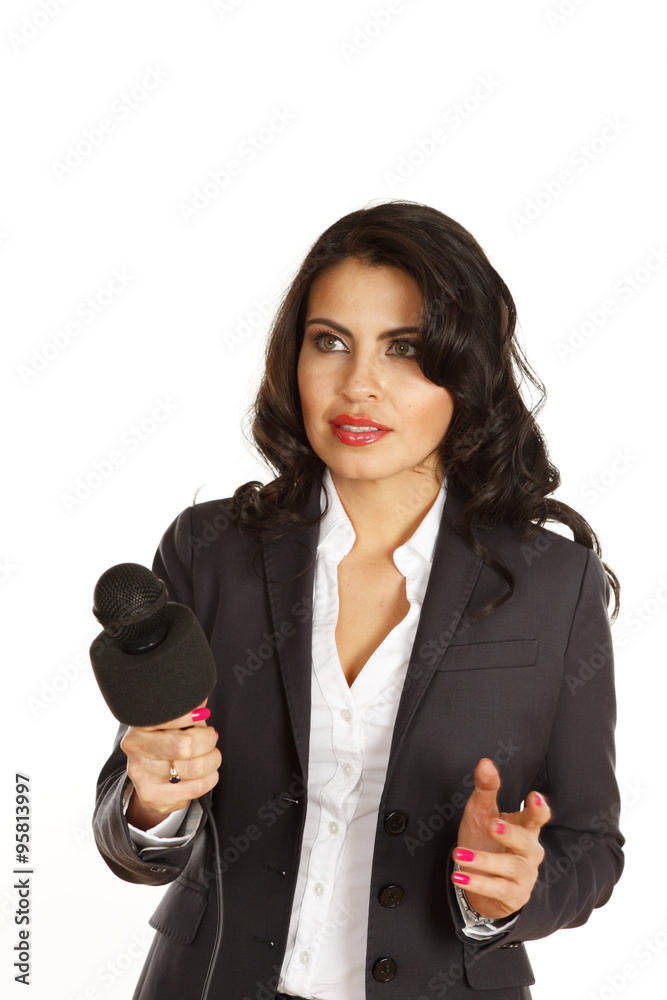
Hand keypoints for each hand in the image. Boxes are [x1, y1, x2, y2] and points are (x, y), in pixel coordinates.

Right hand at [120, 701, 220, 829]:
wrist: (151, 776)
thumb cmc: (168, 739)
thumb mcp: (174, 720)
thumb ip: (186, 710)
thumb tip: (201, 702)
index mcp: (140, 723)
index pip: (169, 717)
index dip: (191, 715)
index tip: (203, 715)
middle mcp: (135, 747)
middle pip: (185, 745)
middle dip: (208, 740)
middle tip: (212, 737)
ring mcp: (140, 773)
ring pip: (195, 767)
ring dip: (212, 760)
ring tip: (211, 756)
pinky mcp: (151, 795)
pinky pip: (196, 787)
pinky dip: (210, 779)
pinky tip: (206, 774)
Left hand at [452, 758, 550, 919]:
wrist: (483, 881)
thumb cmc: (486, 840)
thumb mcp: (482, 812)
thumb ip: (486, 789)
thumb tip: (485, 762)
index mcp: (525, 828)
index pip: (537, 817)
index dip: (538, 808)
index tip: (534, 796)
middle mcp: (530, 851)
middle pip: (525, 842)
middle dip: (510, 833)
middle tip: (492, 824)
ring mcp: (524, 875)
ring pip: (508, 866)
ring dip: (483, 860)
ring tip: (459, 855)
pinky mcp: (514, 895)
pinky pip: (497, 888)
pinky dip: (477, 883)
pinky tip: (459, 877)